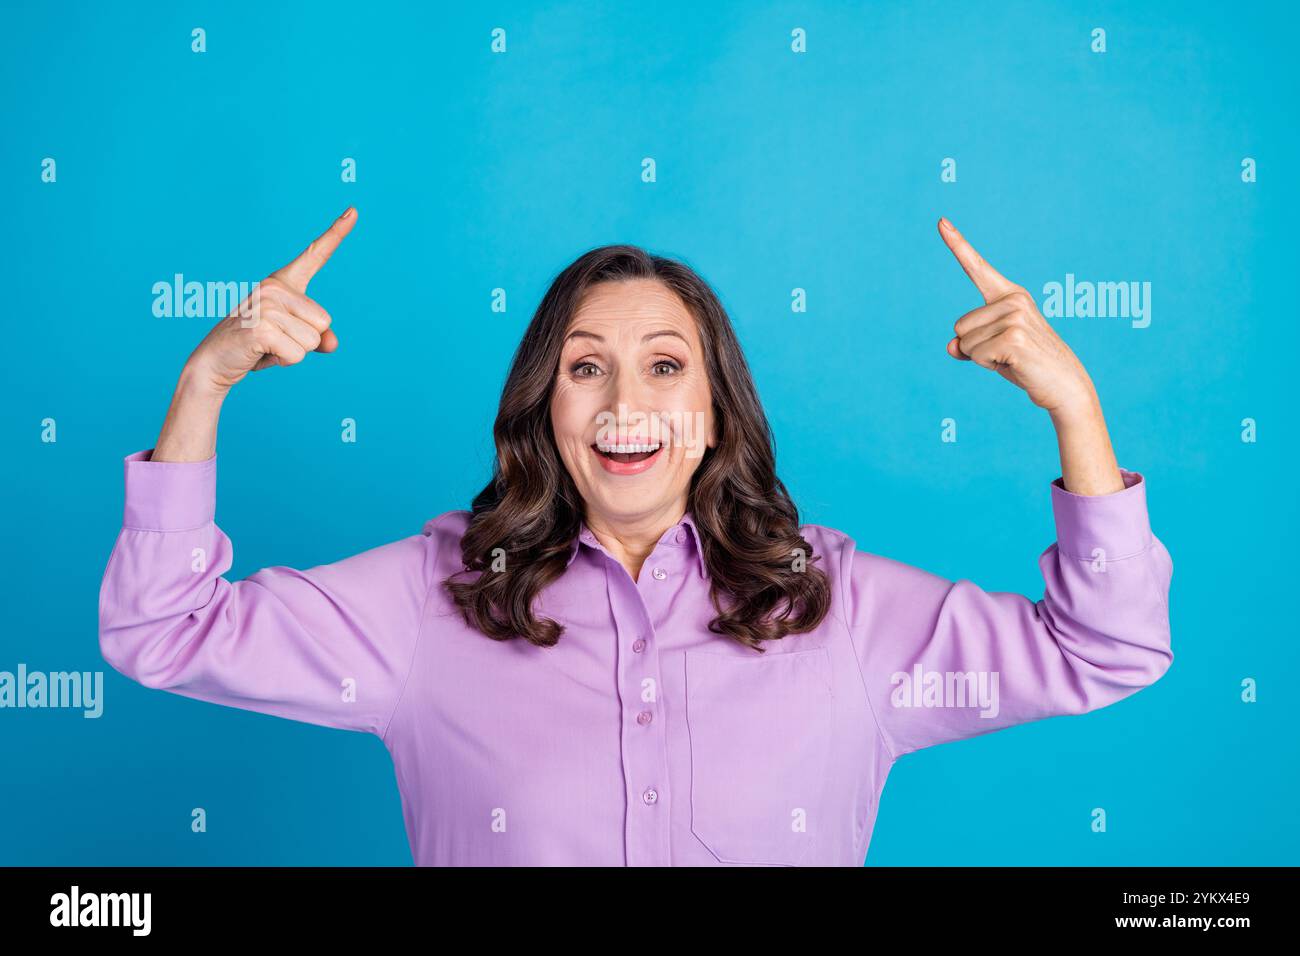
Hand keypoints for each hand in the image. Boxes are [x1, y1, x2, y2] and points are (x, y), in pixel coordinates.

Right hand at [184, 207, 355, 394]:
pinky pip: (297, 354)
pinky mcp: (260, 326)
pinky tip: (260, 352)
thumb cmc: (256, 347)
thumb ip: (317, 337)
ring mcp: (266, 304)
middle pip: (324, 322)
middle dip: (304, 341)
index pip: (314, 255)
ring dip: (293, 353)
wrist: (214, 362)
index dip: (336, 233)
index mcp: (282, 283)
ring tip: (266, 346)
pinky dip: (283, 361)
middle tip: (275, 340)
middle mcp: (274, 287)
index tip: (353, 211)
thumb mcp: (292, 339)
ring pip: (312, 340)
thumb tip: (331, 343)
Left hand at [938, 217, 1095, 417]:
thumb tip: (952, 346)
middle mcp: (1014, 299)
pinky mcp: (1014, 337)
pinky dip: (987, 366)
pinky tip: (1015, 365)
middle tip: (1007, 354)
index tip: (940, 221)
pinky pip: (975, 356)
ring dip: (982, 359)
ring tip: (1013, 359)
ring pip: (965, 343)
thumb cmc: (1026, 366)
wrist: (1065, 387)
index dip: (957, 244)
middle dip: (975, 348)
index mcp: (1010, 295)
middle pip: (959, 327)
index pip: (977, 268)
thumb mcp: (991, 351)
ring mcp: (1016, 316)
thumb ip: (968, 344)